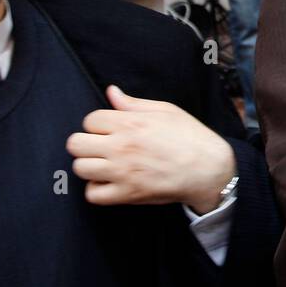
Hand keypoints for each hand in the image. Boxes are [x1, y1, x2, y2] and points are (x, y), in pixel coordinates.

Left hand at [68, 86, 237, 213]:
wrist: (209, 169)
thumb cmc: (190, 137)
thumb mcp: (166, 111)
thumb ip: (133, 104)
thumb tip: (111, 92)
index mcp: (130, 123)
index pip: (89, 120)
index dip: (97, 124)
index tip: (108, 130)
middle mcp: (121, 147)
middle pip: (76, 144)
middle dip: (85, 143)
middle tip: (100, 146)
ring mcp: (122, 172)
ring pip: (80, 168)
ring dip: (89, 165)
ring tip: (104, 164)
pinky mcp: (127, 194)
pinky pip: (93, 194)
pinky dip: (97, 189)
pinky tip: (109, 182)